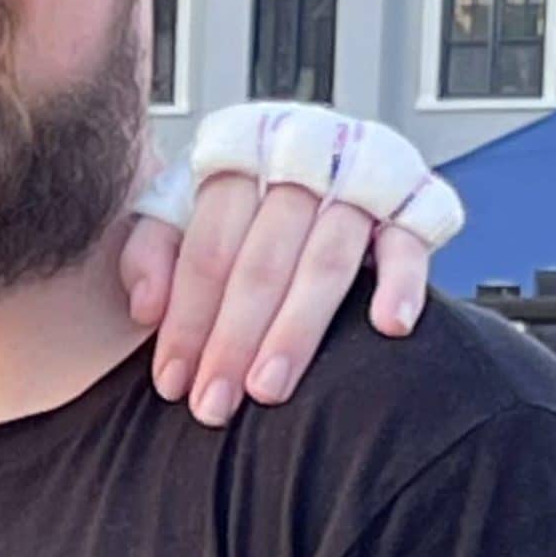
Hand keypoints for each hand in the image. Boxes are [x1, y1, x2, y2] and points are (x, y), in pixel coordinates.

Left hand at [124, 107, 453, 425]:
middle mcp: (299, 162)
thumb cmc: (240, 199)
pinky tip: (389, 326)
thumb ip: (152, 251)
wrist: (318, 152)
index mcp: (237, 159)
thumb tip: (145, 309)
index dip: (186, 319)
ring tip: (268, 389)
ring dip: (296, 330)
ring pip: (326, 262)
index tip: (172, 382)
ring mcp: (359, 180)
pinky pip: (409, 244)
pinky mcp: (410, 199)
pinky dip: (402, 283)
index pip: (207, 249)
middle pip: (262, 262)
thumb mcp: (181, 208)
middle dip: (233, 340)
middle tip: (214, 404)